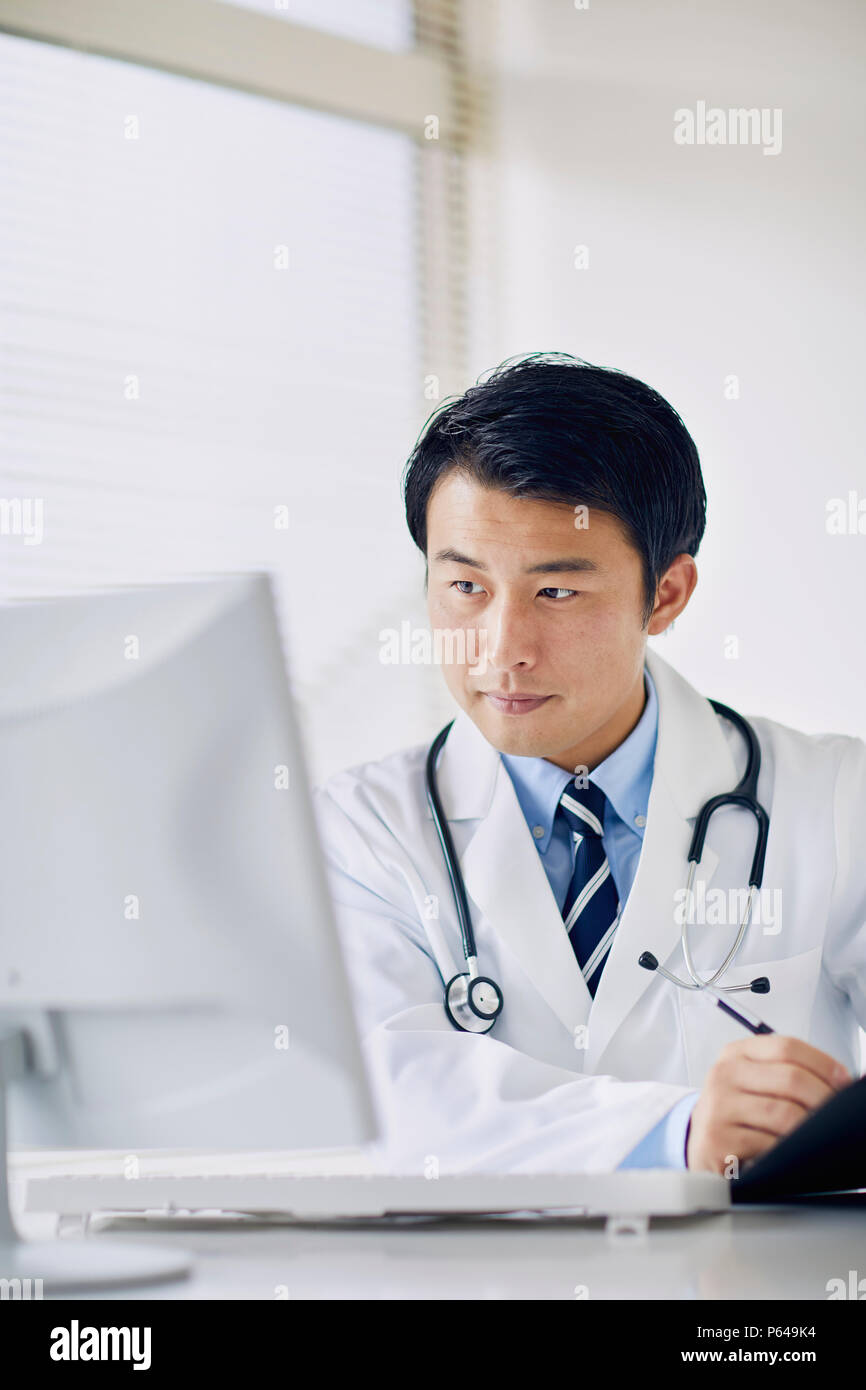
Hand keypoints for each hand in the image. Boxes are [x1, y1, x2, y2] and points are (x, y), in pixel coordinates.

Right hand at [686, 1035, 852, 1174]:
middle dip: (824, 1098)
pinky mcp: (718, 1139)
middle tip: (836, 1114)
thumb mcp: (755, 1082)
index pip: (787, 1047)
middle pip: (790, 1078)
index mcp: (736, 1053)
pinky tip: (791, 1151)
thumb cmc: (739, 1114)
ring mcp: (718, 1106)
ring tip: (817, 1134)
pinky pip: (771, 1143)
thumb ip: (789, 1073)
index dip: (823, 1063)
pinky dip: (790, 1150)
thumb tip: (841, 1079)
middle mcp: (723, 1074)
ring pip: (785, 1113)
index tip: (842, 1081)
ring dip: (810, 1127)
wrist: (701, 1145)